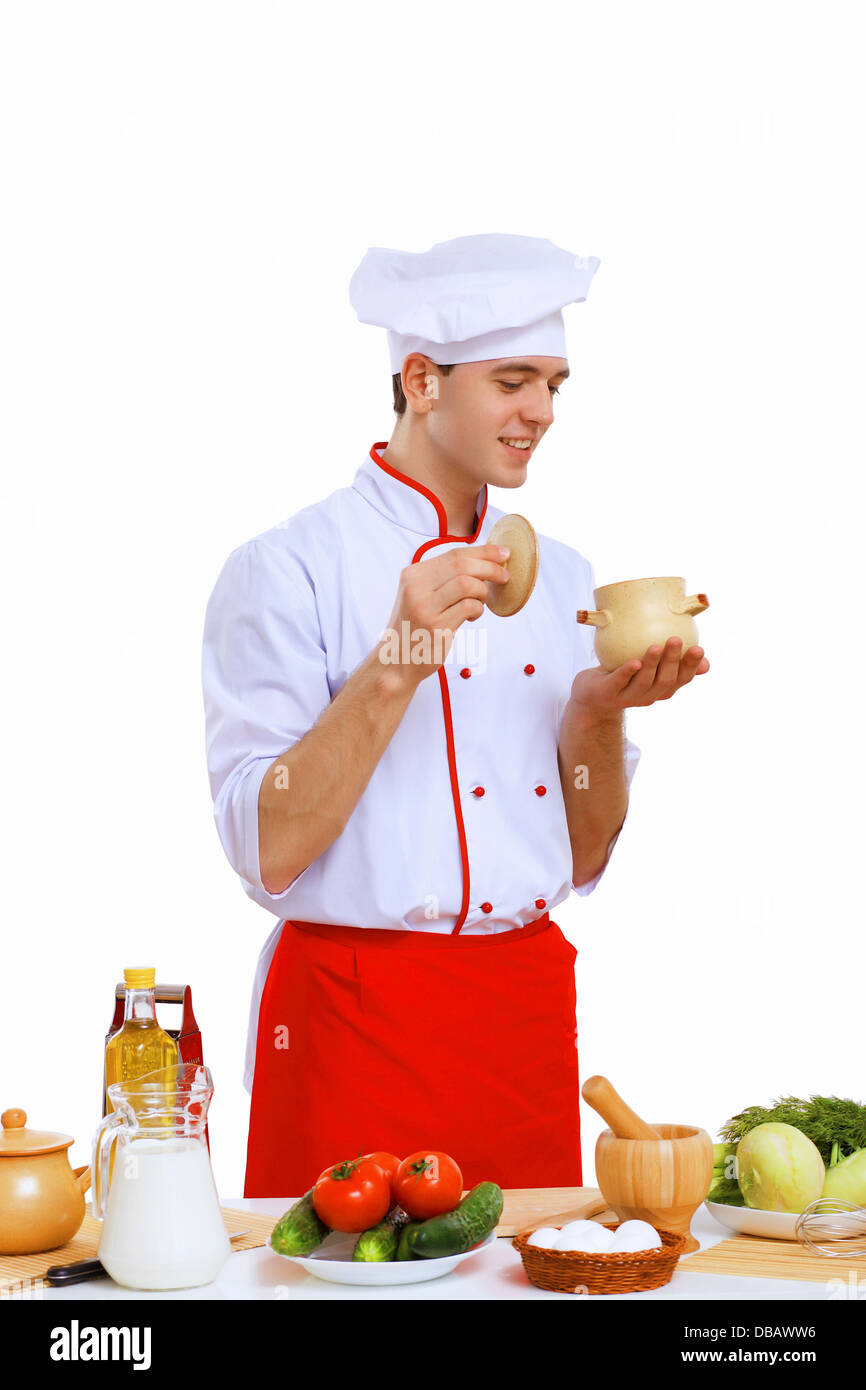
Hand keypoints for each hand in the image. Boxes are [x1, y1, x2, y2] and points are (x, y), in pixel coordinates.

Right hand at [379, 544, 509, 685]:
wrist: (396, 660)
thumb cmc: (415, 627)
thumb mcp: (420, 595)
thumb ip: (443, 579)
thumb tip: (483, 562)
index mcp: (412, 574)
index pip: (454, 554)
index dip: (483, 552)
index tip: (503, 553)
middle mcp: (415, 587)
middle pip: (462, 565)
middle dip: (490, 568)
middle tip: (504, 576)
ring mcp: (424, 607)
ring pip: (467, 584)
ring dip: (483, 591)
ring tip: (481, 602)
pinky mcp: (435, 627)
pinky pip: (468, 607)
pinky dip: (478, 609)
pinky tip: (472, 616)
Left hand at [569, 637, 709, 714]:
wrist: (591, 696)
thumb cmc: (624, 675)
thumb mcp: (649, 669)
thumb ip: (671, 663)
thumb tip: (706, 660)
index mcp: (661, 689)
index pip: (681, 680)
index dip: (691, 666)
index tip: (699, 648)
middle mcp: (648, 696)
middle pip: (665, 681)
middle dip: (673, 661)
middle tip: (676, 639)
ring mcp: (627, 697)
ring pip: (644, 682)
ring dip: (652, 664)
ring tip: (656, 646)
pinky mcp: (607, 693)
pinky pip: (619, 682)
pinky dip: (627, 672)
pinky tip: (635, 662)